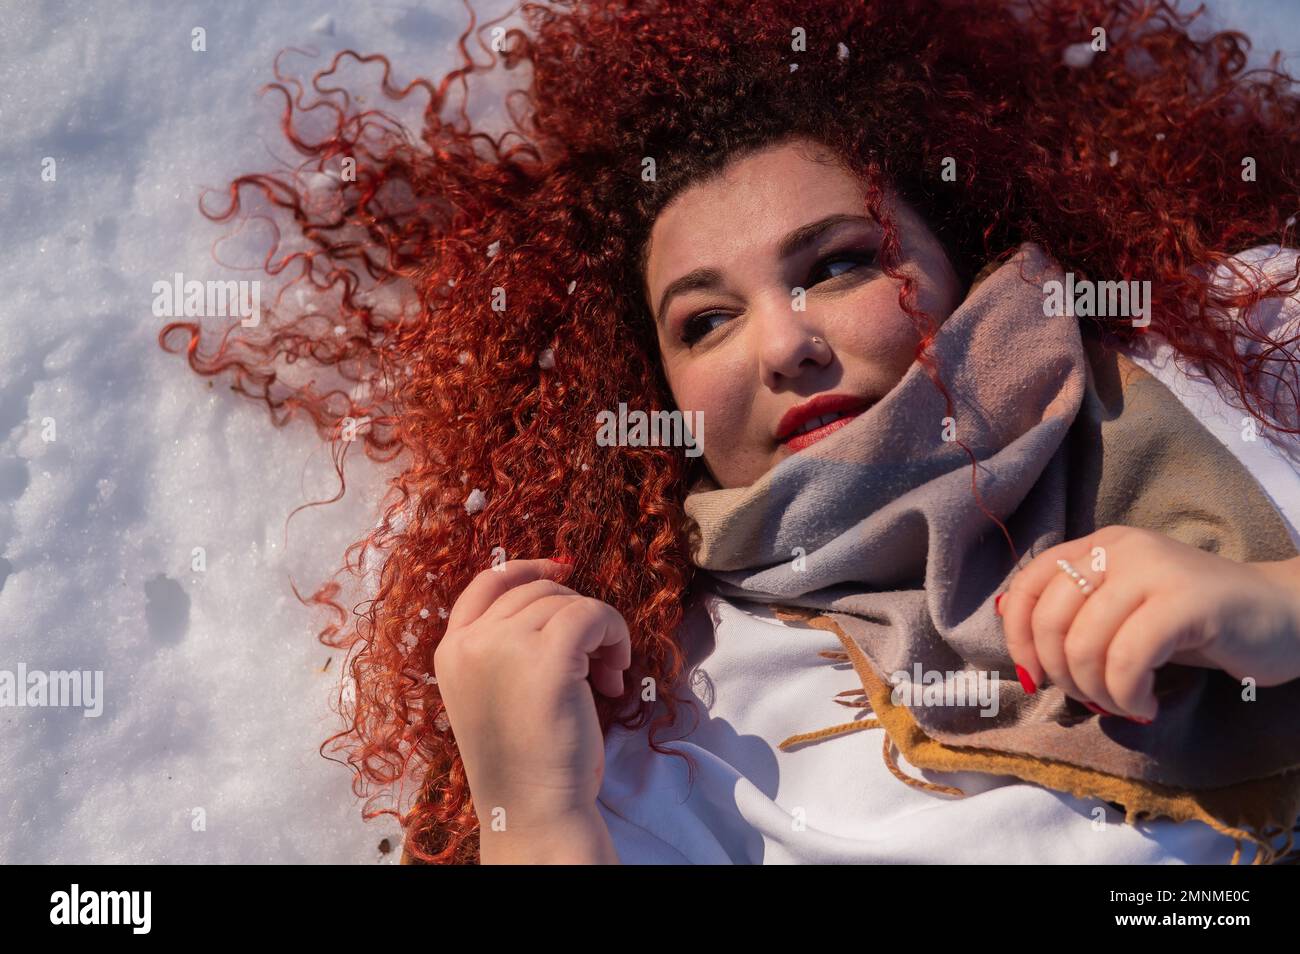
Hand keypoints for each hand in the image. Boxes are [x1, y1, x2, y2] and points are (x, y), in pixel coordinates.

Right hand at [433, 557, 630, 832]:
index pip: (486, 582)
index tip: (563, 570)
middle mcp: (470, 642)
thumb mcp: (497, 691)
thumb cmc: (525, 761)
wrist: (532, 810)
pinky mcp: (545, 658)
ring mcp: (503, 646)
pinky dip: (615, 634)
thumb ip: (508, 646)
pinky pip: (592, 614)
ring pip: (568, 602)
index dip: (528, 568)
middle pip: (535, 590)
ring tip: (606, 678)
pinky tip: (616, 676)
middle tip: (595, 662)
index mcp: (450, 650)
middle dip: (575, 614)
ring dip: (600, 632)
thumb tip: (556, 586)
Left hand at [998, 525, 1299, 722]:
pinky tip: (1146, 706)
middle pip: (1049, 620)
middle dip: (1061, 674)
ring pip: (1086, 642)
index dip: (1017, 638)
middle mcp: (1120, 549)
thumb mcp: (1126, 613)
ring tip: (1124, 704)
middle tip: (1092, 698)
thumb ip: (1079, 620)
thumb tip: (1027, 658)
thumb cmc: (1197, 625)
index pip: (1026, 586)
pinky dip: (1127, 693)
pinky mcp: (1186, 601)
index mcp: (1097, 547)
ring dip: (1097, 691)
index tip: (1035, 677)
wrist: (1285, 616)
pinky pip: (1128, 657)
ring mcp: (1154, 570)